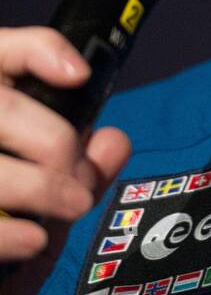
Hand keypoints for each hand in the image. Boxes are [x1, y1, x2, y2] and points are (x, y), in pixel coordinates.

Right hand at [0, 27, 131, 294]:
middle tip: (81, 181)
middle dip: (56, 142)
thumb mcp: (49, 205)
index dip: (38, 51)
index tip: (80, 75)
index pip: (0, 55)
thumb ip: (80, 170)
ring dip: (43, 186)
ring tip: (68, 208)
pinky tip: (31, 239)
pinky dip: (11, 231)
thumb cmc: (9, 243)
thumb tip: (115, 141)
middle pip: (3, 108)